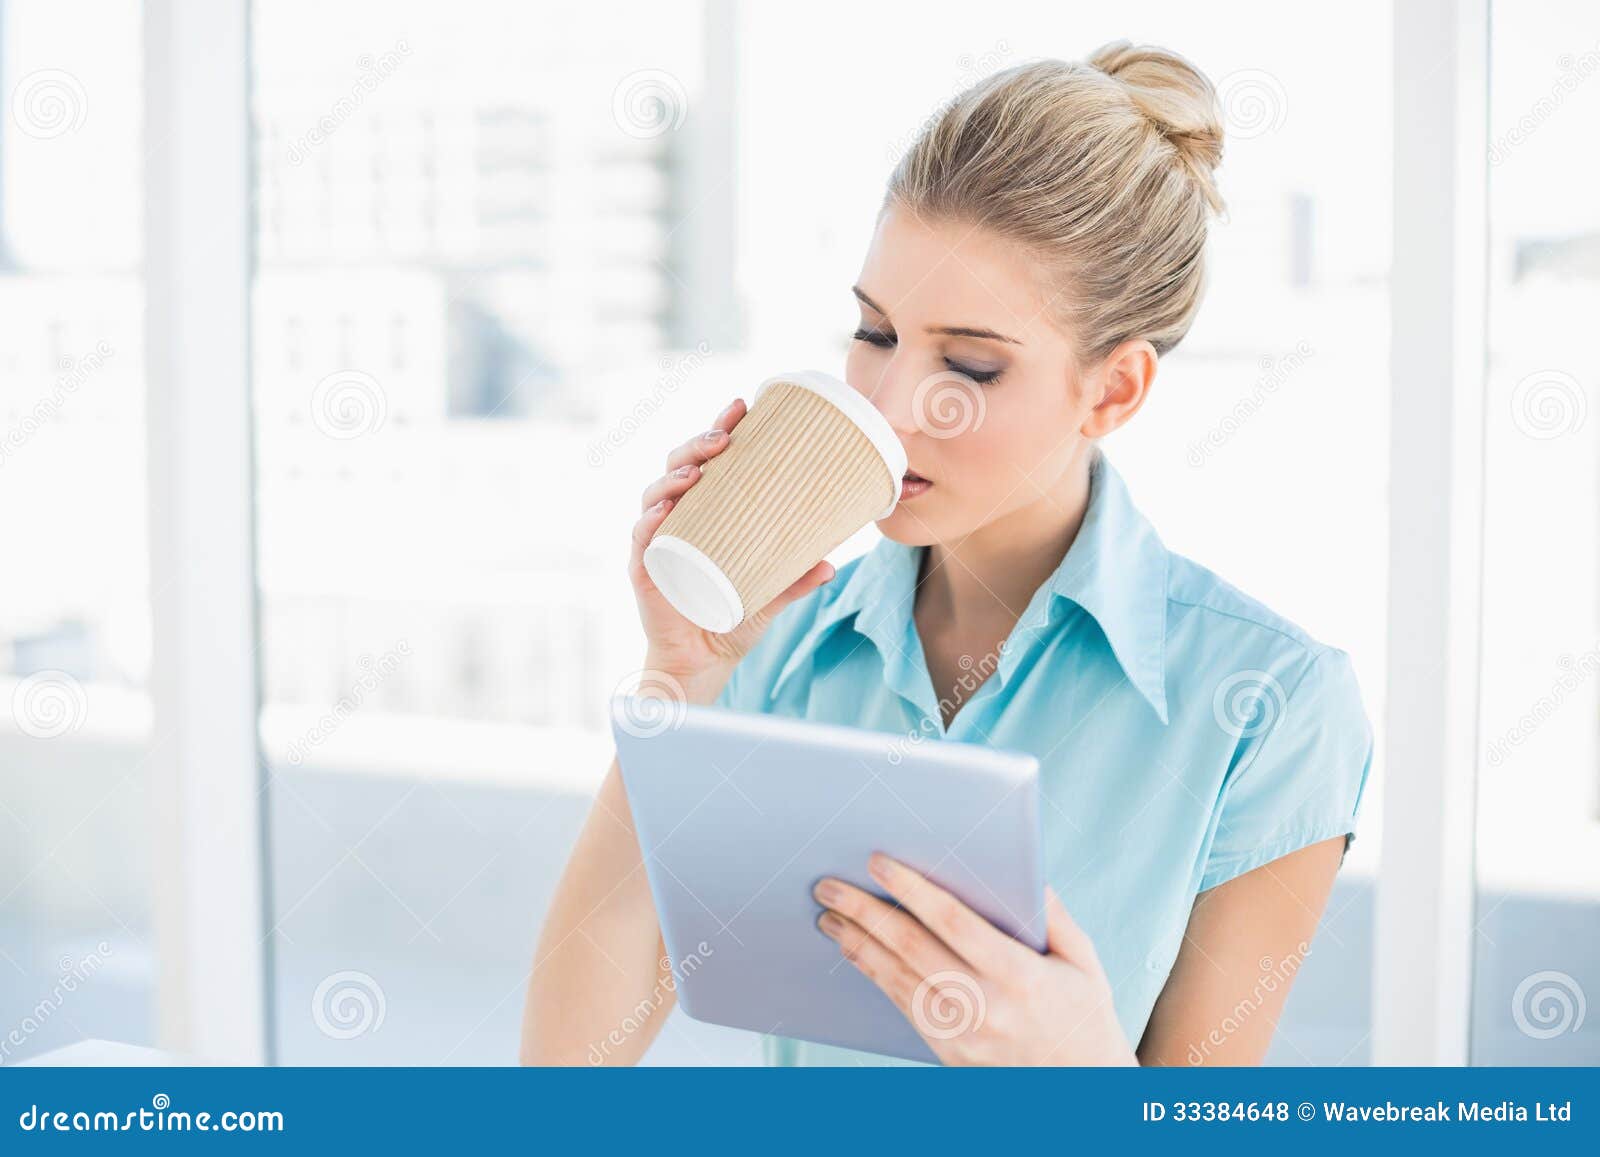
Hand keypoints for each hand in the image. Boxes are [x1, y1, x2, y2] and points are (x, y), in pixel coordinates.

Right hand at [629, 397, 834, 702]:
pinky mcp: (644, 569)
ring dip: (673, 477)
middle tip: (724, 437)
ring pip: (656, 495)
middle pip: (679, 466)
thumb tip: (831, 563)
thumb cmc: (732, 616)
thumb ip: (797, 578)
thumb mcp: (772, 593)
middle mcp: (678, 518)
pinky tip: (663, 511)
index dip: (719, 428)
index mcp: (706, 511)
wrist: (703, 662)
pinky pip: (641, 540)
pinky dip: (649, 523)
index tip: (741, 406)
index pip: (708, 460)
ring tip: (696, 472)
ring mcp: (657, 541)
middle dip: (698, 444)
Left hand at [813, 854, 1136, 1065]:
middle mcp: (986, 1006)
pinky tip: (855, 952)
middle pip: (910, 948)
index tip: (878, 862)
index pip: (952, 922)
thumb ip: (1052, 913)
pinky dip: (874, 974)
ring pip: (896, 979)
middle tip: (829, 885)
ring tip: (829, 914)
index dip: (911, 889)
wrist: (1082, 1091)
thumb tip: (1023, 868)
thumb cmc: (1084, 1016)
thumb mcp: (1082, 960)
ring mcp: (963, 1034)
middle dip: (865, 912)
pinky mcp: (948, 1051)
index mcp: (1020, 975)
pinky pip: (902, 1005)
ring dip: (857, 943)